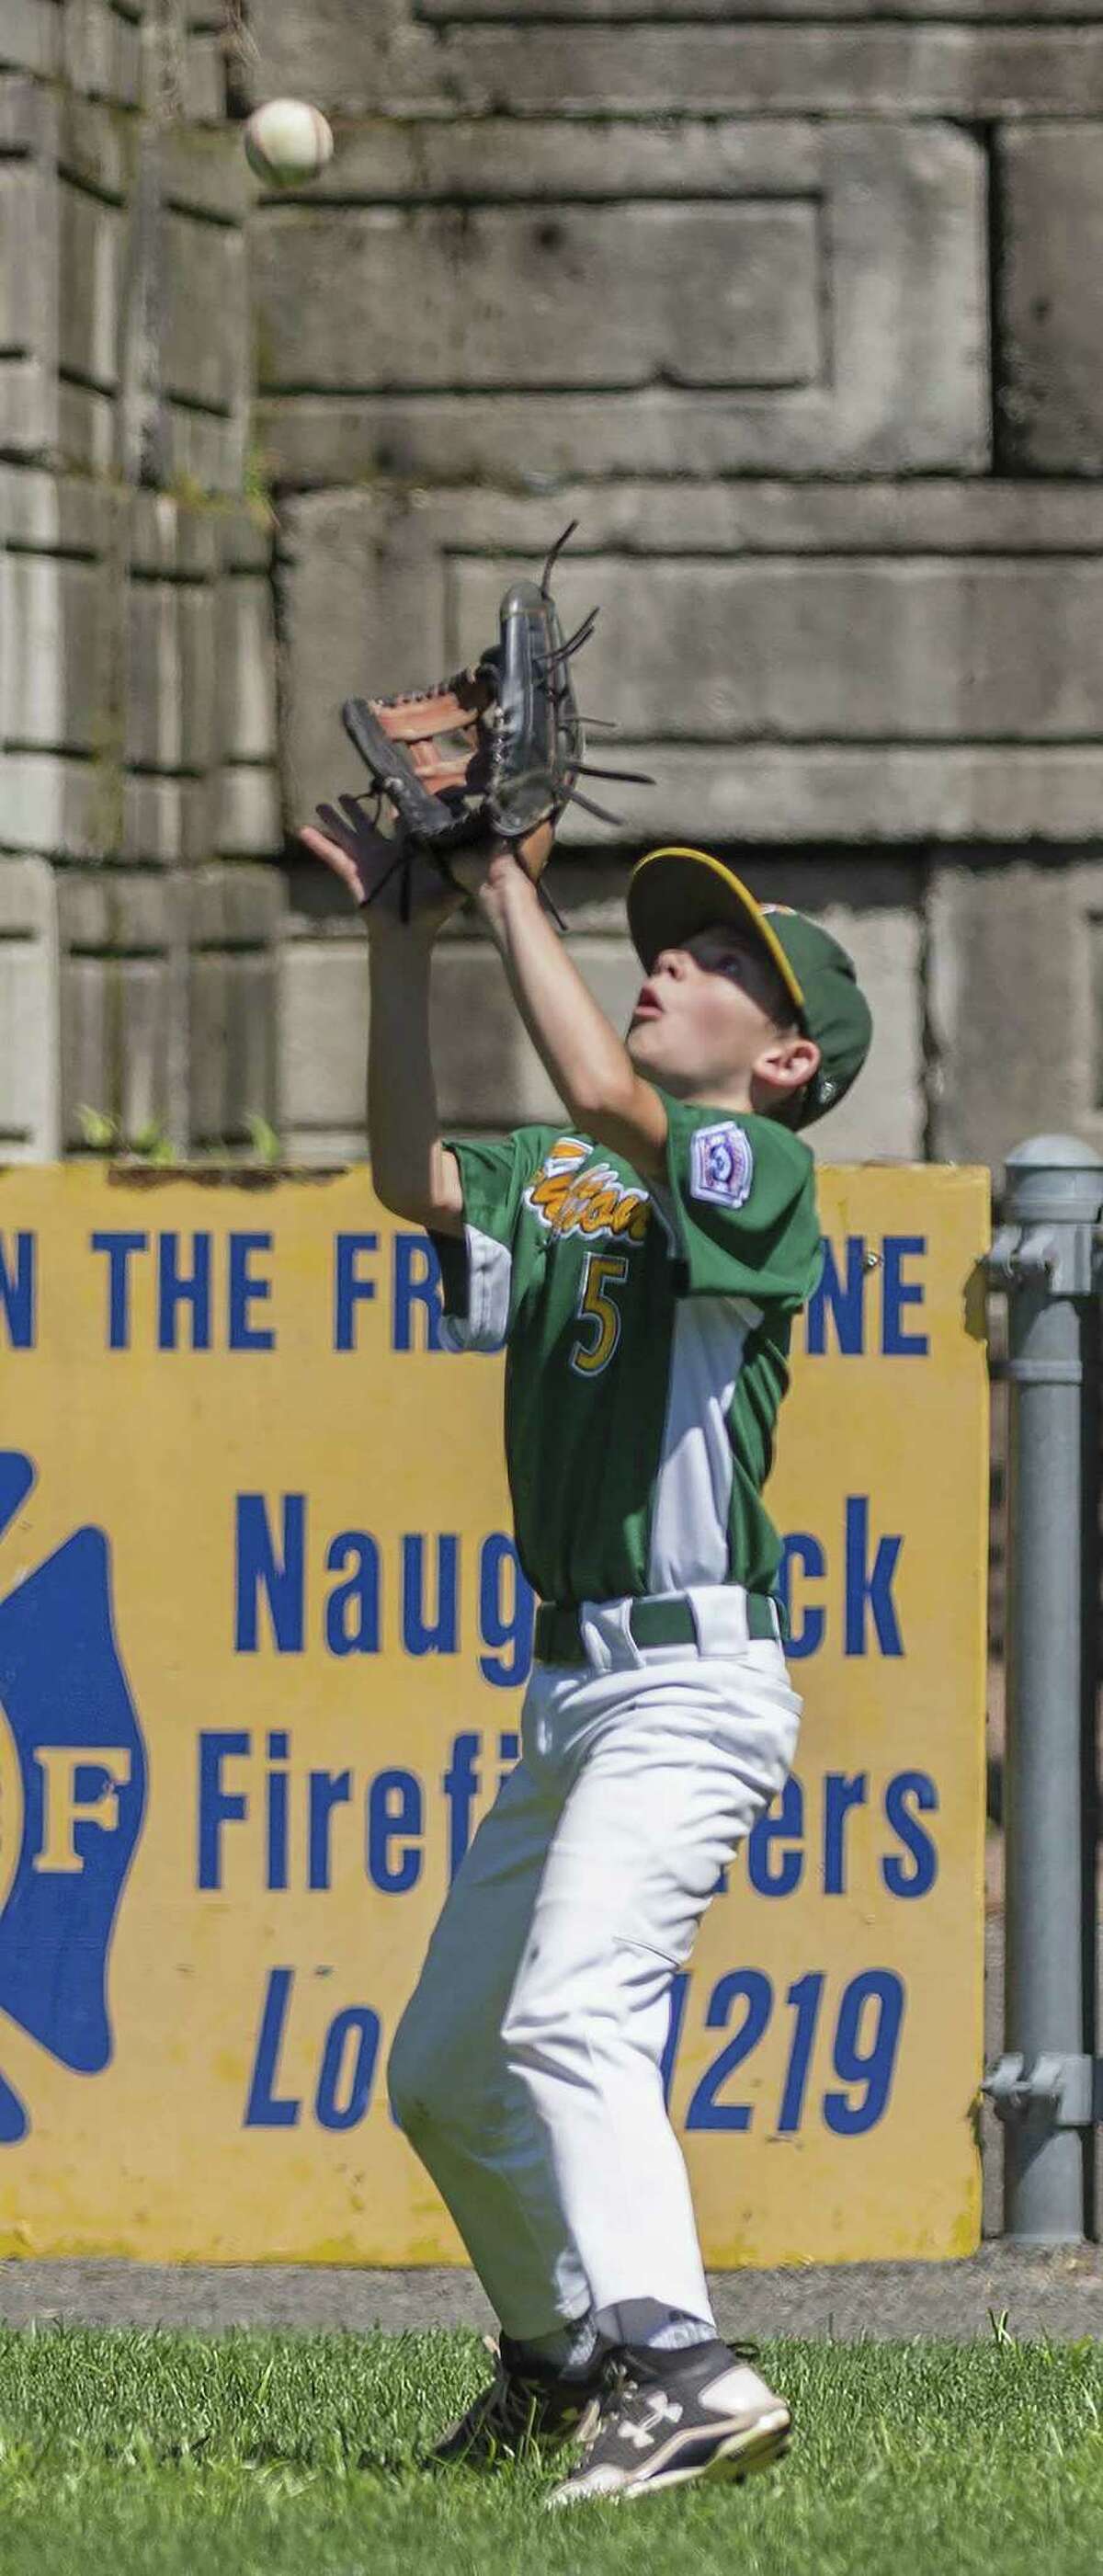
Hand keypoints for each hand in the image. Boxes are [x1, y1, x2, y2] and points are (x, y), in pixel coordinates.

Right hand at [298, 799, 463, 938]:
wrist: (410, 931)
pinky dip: (318, 844)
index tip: (391, 786)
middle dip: (356, 809)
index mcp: (406, 850)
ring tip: (322, 804)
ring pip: (347, 835)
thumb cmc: (434, 908)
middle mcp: (384, 853)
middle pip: (366, 824)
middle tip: (345, 794)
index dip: (396, 805)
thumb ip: (473, 857)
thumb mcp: (457, 877)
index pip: (400, 821)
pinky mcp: (353, 874)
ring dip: (334, 820)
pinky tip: (303, 831)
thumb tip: (498, 837)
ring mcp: (366, 863)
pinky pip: (332, 857)